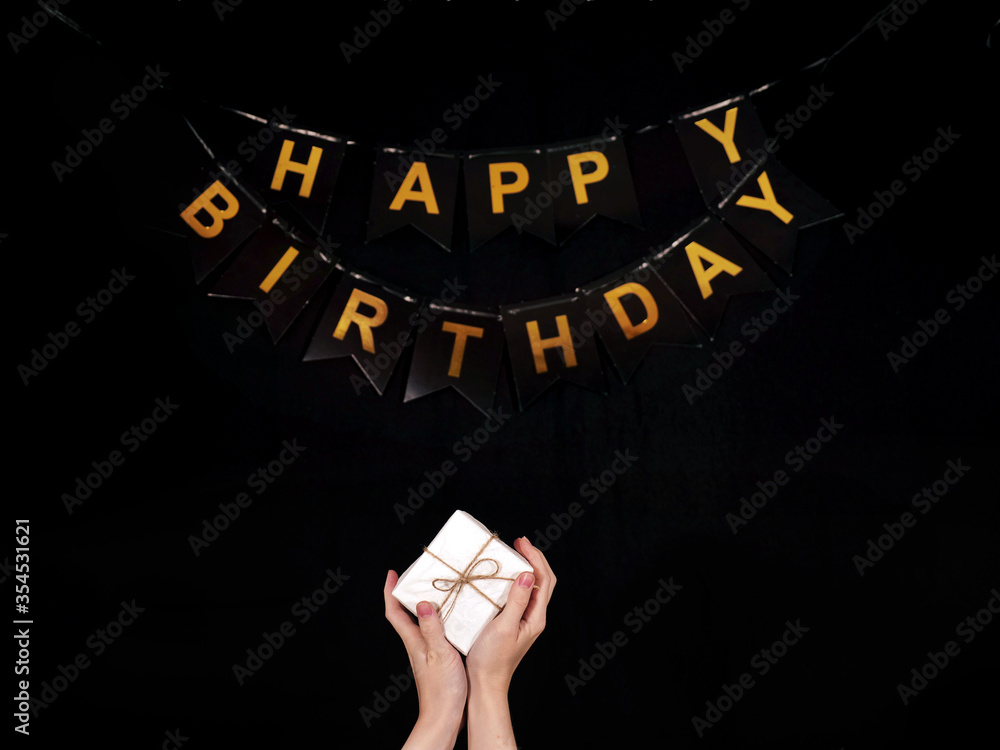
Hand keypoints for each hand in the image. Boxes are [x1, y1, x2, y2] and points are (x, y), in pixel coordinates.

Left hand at [384, 570, 465, 748]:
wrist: (445, 716)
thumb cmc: (442, 689)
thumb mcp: (440, 654)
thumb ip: (432, 629)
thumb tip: (423, 603)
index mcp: (414, 640)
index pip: (395, 612)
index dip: (390, 592)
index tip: (392, 574)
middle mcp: (418, 643)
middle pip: (407, 613)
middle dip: (409, 592)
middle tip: (420, 575)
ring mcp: (427, 651)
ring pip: (422, 621)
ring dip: (427, 603)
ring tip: (440, 588)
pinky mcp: (439, 657)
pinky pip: (436, 630)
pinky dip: (442, 618)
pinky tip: (456, 616)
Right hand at [466, 535, 555, 692]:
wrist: (485, 683)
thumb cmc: (493, 659)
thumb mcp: (504, 627)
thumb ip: (517, 601)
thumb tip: (528, 574)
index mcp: (536, 617)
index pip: (544, 579)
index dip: (535, 558)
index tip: (520, 543)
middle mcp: (534, 617)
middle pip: (543, 580)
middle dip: (534, 558)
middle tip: (518, 542)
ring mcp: (524, 620)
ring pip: (532, 587)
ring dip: (525, 567)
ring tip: (512, 554)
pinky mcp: (513, 622)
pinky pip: (520, 595)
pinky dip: (514, 580)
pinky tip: (501, 577)